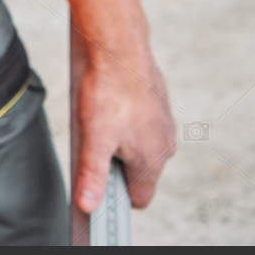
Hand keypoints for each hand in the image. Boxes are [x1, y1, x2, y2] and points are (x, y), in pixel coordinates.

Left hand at [72, 41, 175, 212]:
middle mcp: (165, 147)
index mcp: (152, 161)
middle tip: (91, 142)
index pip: (139, 199)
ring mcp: (165, 125)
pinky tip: (108, 105)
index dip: (116, 196)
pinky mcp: (159, 106)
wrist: (119, 48)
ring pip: (139, 146)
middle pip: (137, 172)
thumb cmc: (107, 92)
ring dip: (119, 140)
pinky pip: (141, 124)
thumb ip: (92, 174)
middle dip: (114, 164)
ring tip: (97, 119)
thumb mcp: (93, 138)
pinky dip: (126, 120)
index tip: (97, 183)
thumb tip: (89, 206)